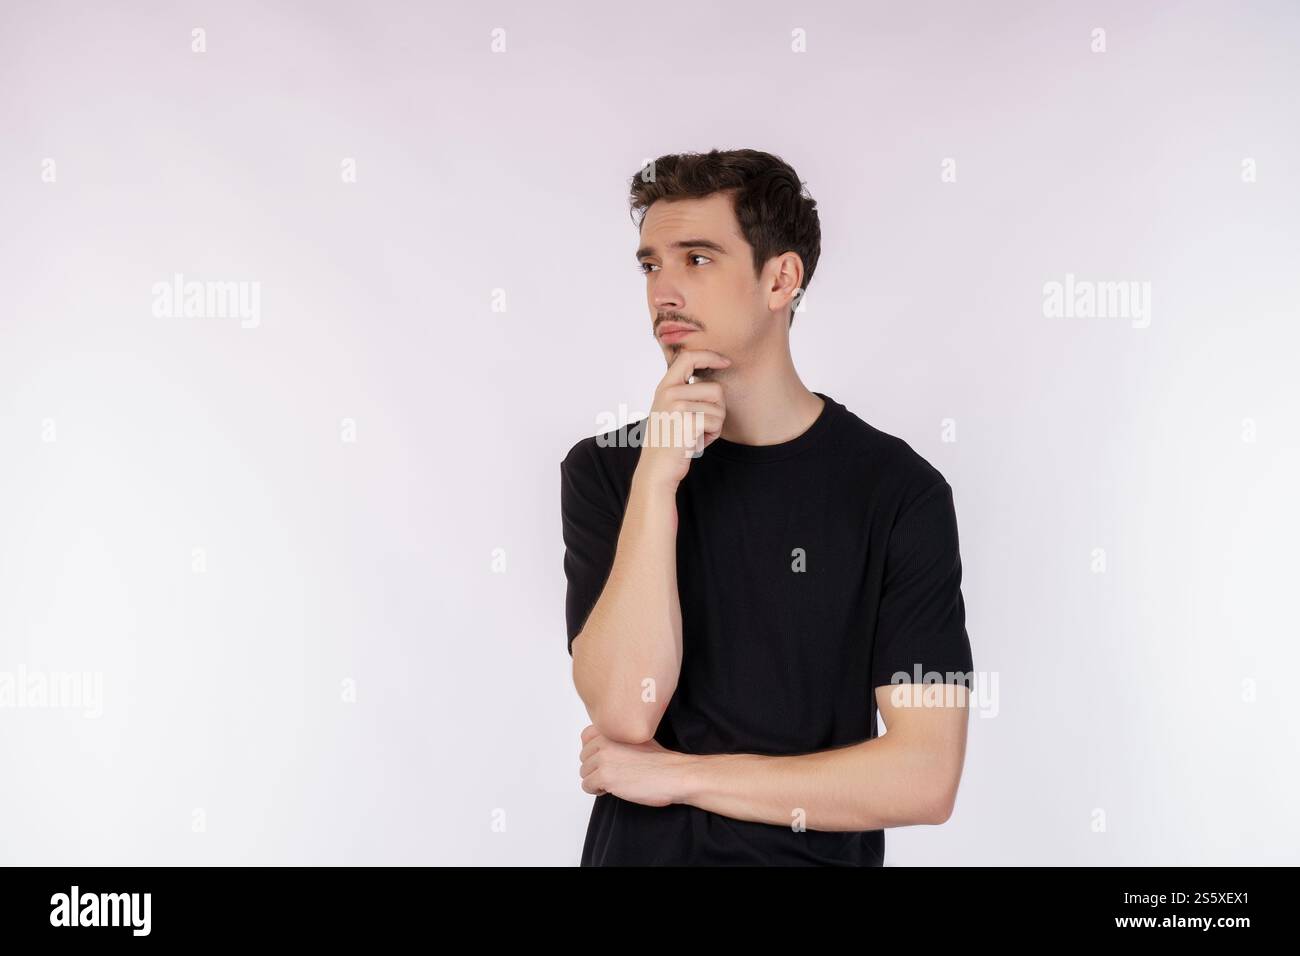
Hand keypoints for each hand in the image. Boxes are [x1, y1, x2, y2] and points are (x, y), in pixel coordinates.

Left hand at [578, 724, 693, 806]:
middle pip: (584, 757)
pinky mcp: (605, 776)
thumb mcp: (638, 738)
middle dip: (596, 767)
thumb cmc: (660, 761)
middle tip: (614, 773)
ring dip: (597, 780)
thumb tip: (602, 747)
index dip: (594, 750)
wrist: (674, 775)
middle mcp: (605, 741)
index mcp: (613, 730)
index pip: (586, 736)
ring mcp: (603, 758)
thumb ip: (618, 738)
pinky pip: (587, 786)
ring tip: (616, 781)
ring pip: (584, 772)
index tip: (605, 759)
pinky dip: (597, 790)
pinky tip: (614, 789)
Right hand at [634, 349, 729, 489]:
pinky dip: (712, 435)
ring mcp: (677, 406)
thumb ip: (684, 390)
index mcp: (664, 387)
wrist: (656, 470)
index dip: (711, 356)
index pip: (689, 357)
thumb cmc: (668, 441)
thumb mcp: (669, 409)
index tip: (725, 362)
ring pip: (719, 408)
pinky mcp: (687, 422)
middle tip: (701, 425)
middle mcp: (669, 393)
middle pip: (715, 388)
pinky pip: (716, 422)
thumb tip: (713, 369)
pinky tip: (697, 442)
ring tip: (695, 434)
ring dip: (715, 425)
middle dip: (718, 409)